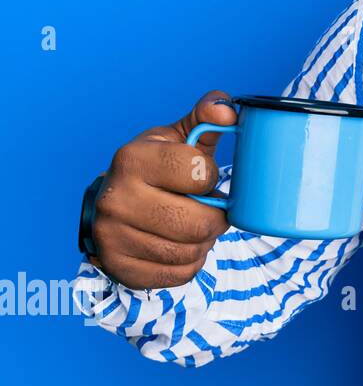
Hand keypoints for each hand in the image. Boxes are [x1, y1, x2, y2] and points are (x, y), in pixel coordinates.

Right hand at [89, 91, 235, 289]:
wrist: (116, 203)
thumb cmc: (157, 168)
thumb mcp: (178, 137)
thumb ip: (206, 118)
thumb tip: (227, 110)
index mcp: (133, 158)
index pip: (200, 173)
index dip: (212, 177)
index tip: (203, 176)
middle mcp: (116, 198)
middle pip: (198, 222)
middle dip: (215, 218)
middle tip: (210, 210)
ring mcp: (112, 236)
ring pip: (189, 251)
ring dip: (203, 242)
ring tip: (194, 226)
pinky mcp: (119, 267)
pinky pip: (177, 274)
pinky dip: (190, 263)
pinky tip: (180, 246)